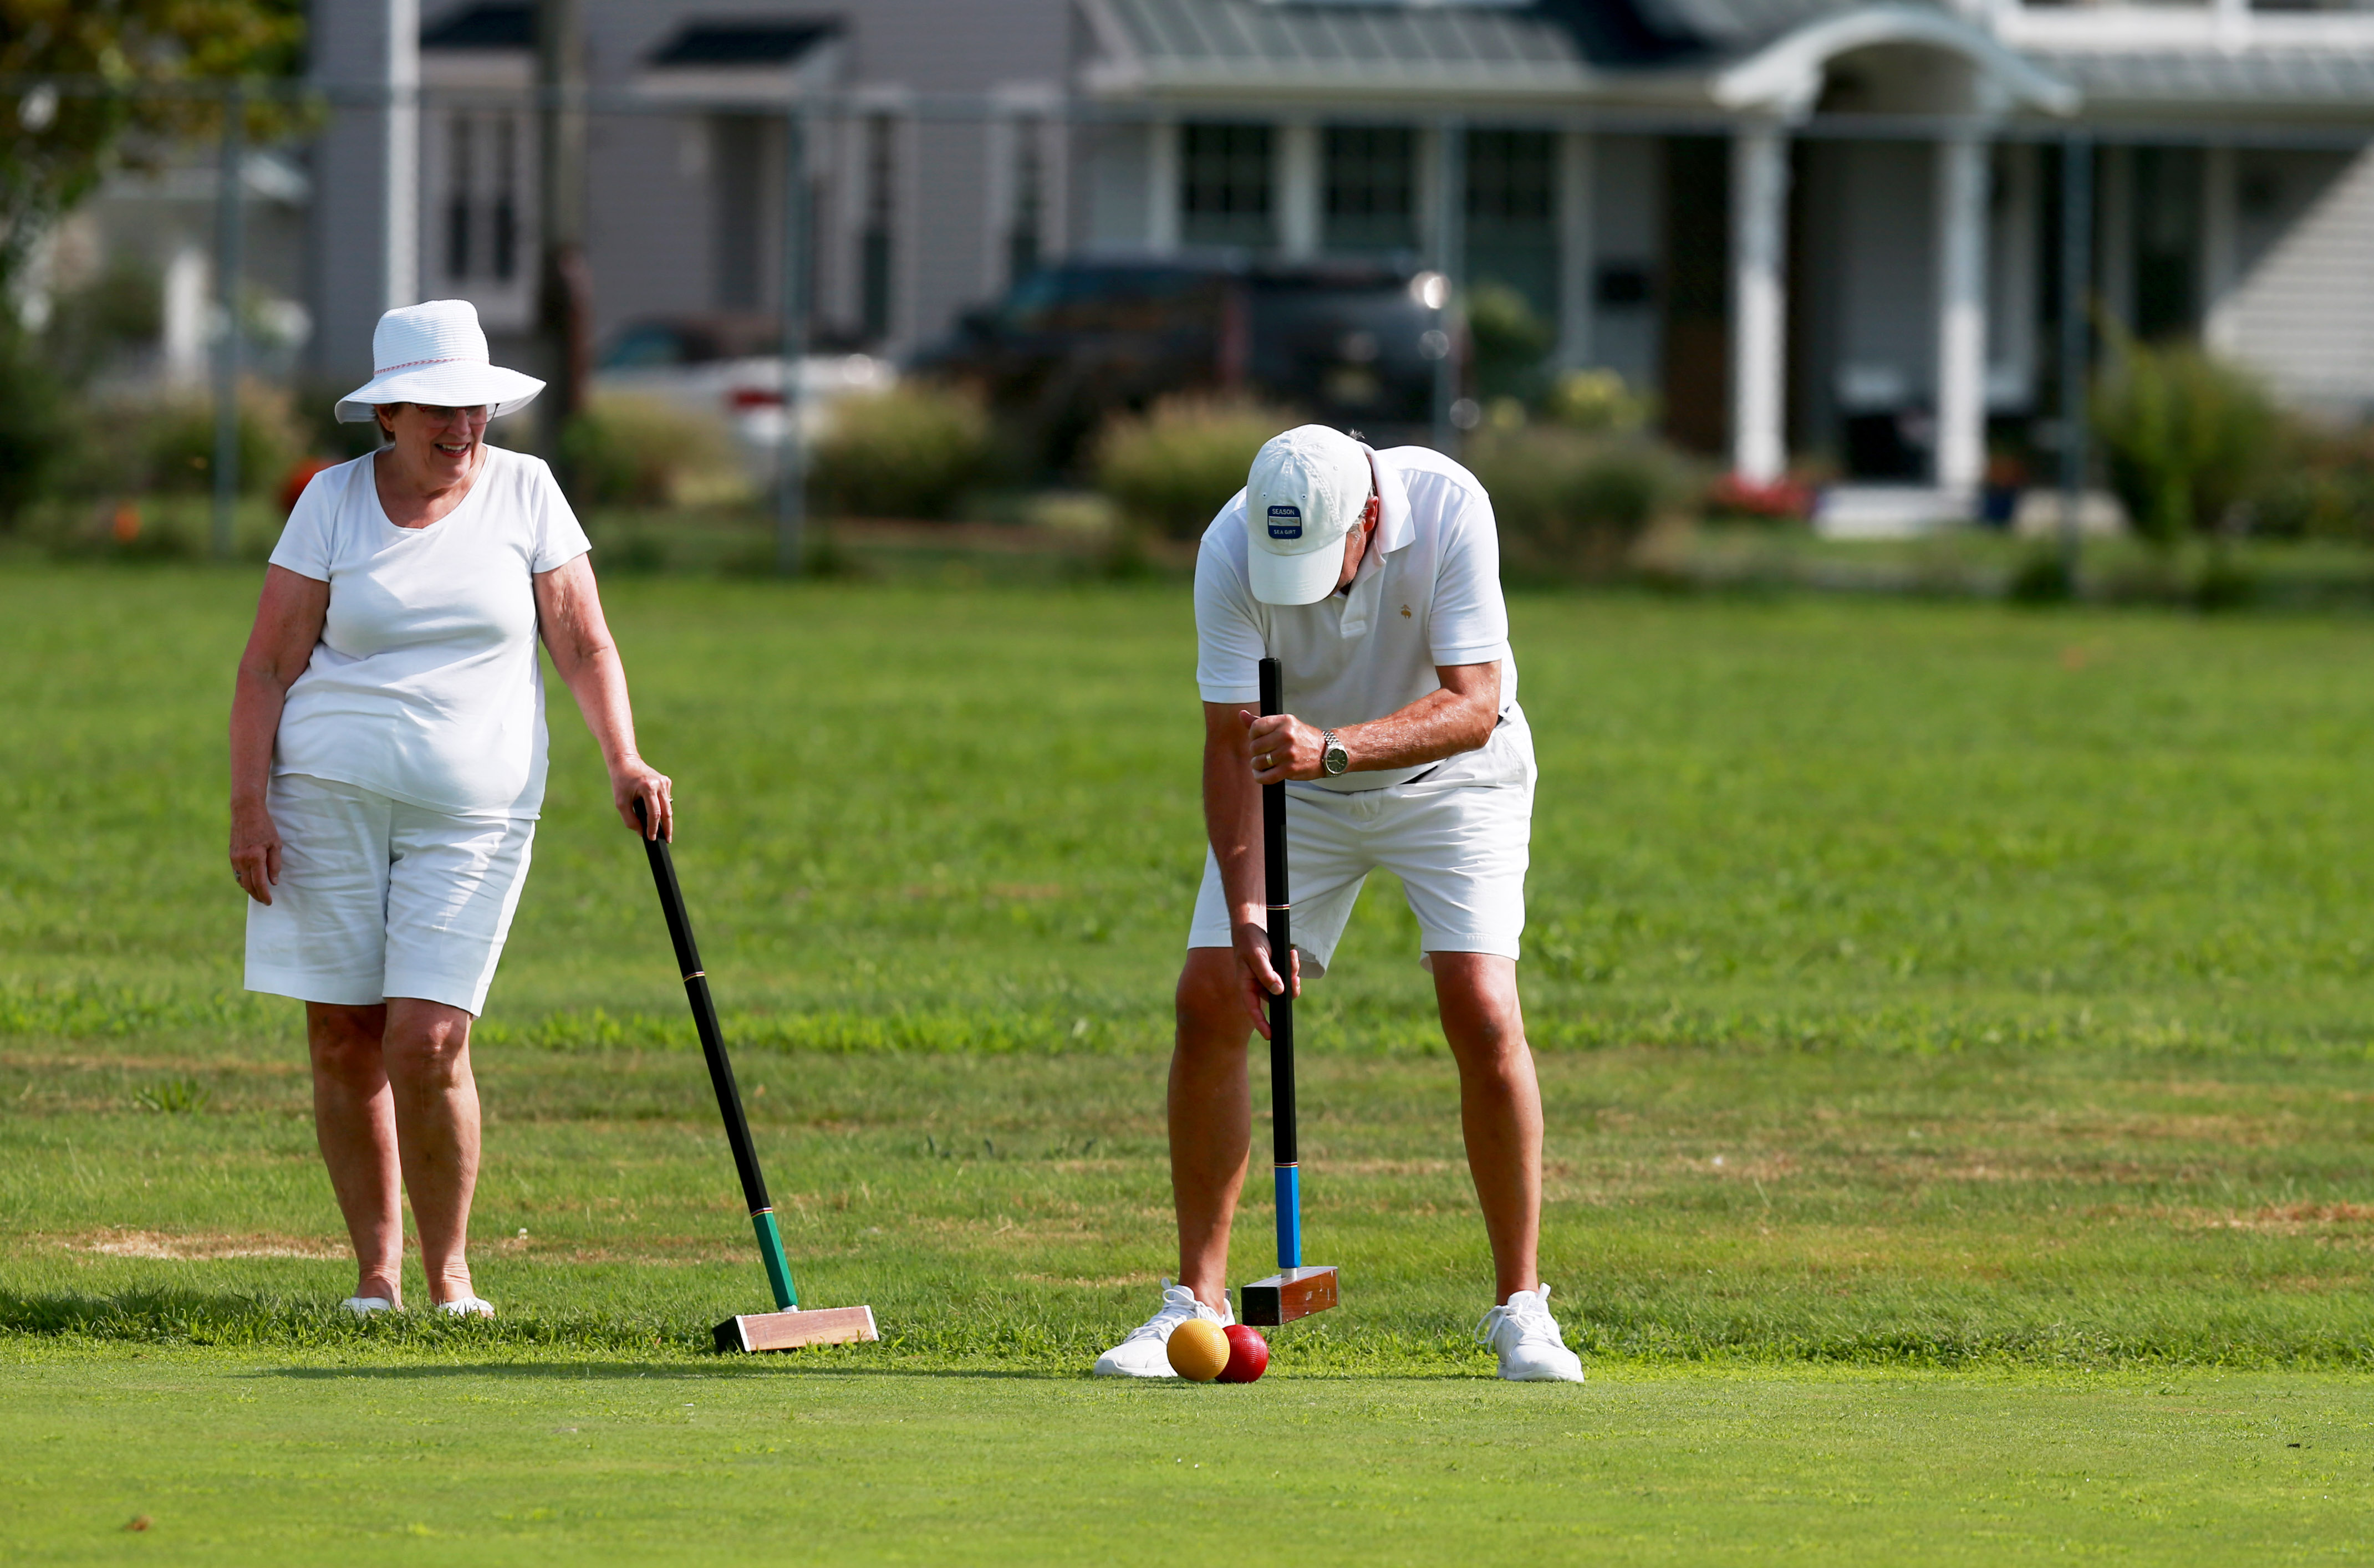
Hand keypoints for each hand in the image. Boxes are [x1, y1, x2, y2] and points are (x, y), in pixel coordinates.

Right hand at [229, 797, 281, 904]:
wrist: (245, 811)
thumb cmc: (264, 826)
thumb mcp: (275, 844)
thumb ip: (275, 864)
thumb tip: (273, 882)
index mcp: (255, 857)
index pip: (260, 883)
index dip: (264, 895)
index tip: (269, 902)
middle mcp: (242, 860)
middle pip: (248, 885)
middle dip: (257, 895)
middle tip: (264, 901)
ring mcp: (234, 858)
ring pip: (241, 880)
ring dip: (249, 889)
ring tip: (258, 894)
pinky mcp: (231, 855)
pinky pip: (237, 873)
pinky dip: (243, 880)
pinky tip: (250, 882)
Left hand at [613, 758, 672, 839]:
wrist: (626, 762)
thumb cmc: (621, 782)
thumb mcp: (620, 803)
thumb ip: (630, 820)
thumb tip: (642, 832)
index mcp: (648, 787)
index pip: (654, 813)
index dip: (653, 828)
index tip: (652, 838)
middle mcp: (659, 784)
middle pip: (666, 811)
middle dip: (667, 827)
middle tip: (667, 840)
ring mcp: (665, 782)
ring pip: (668, 806)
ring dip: (665, 819)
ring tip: (665, 832)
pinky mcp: (666, 781)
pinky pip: (666, 799)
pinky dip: (662, 807)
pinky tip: (656, 809)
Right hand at [1232, 919, 1301, 1039]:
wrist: (1253, 927)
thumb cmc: (1250, 941)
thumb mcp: (1257, 956)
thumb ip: (1266, 974)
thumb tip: (1279, 991)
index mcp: (1246, 986)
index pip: (1253, 1009)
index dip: (1261, 1024)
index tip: (1270, 1036)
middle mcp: (1258, 986)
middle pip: (1277, 998)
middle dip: (1289, 989)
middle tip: (1294, 978)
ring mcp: (1269, 980)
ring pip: (1287, 987)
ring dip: (1293, 974)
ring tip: (1291, 956)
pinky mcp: (1277, 972)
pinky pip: (1290, 976)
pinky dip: (1294, 967)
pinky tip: (1293, 953)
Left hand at [1240, 709, 1325, 783]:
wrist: (1328, 752)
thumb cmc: (1303, 738)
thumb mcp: (1285, 725)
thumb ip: (1262, 722)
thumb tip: (1241, 715)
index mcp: (1284, 721)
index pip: (1255, 727)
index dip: (1253, 736)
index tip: (1259, 739)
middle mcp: (1286, 735)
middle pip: (1254, 746)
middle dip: (1256, 752)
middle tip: (1264, 753)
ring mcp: (1288, 753)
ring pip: (1258, 762)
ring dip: (1258, 765)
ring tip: (1265, 763)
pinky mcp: (1289, 769)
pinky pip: (1265, 777)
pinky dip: (1260, 777)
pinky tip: (1262, 774)